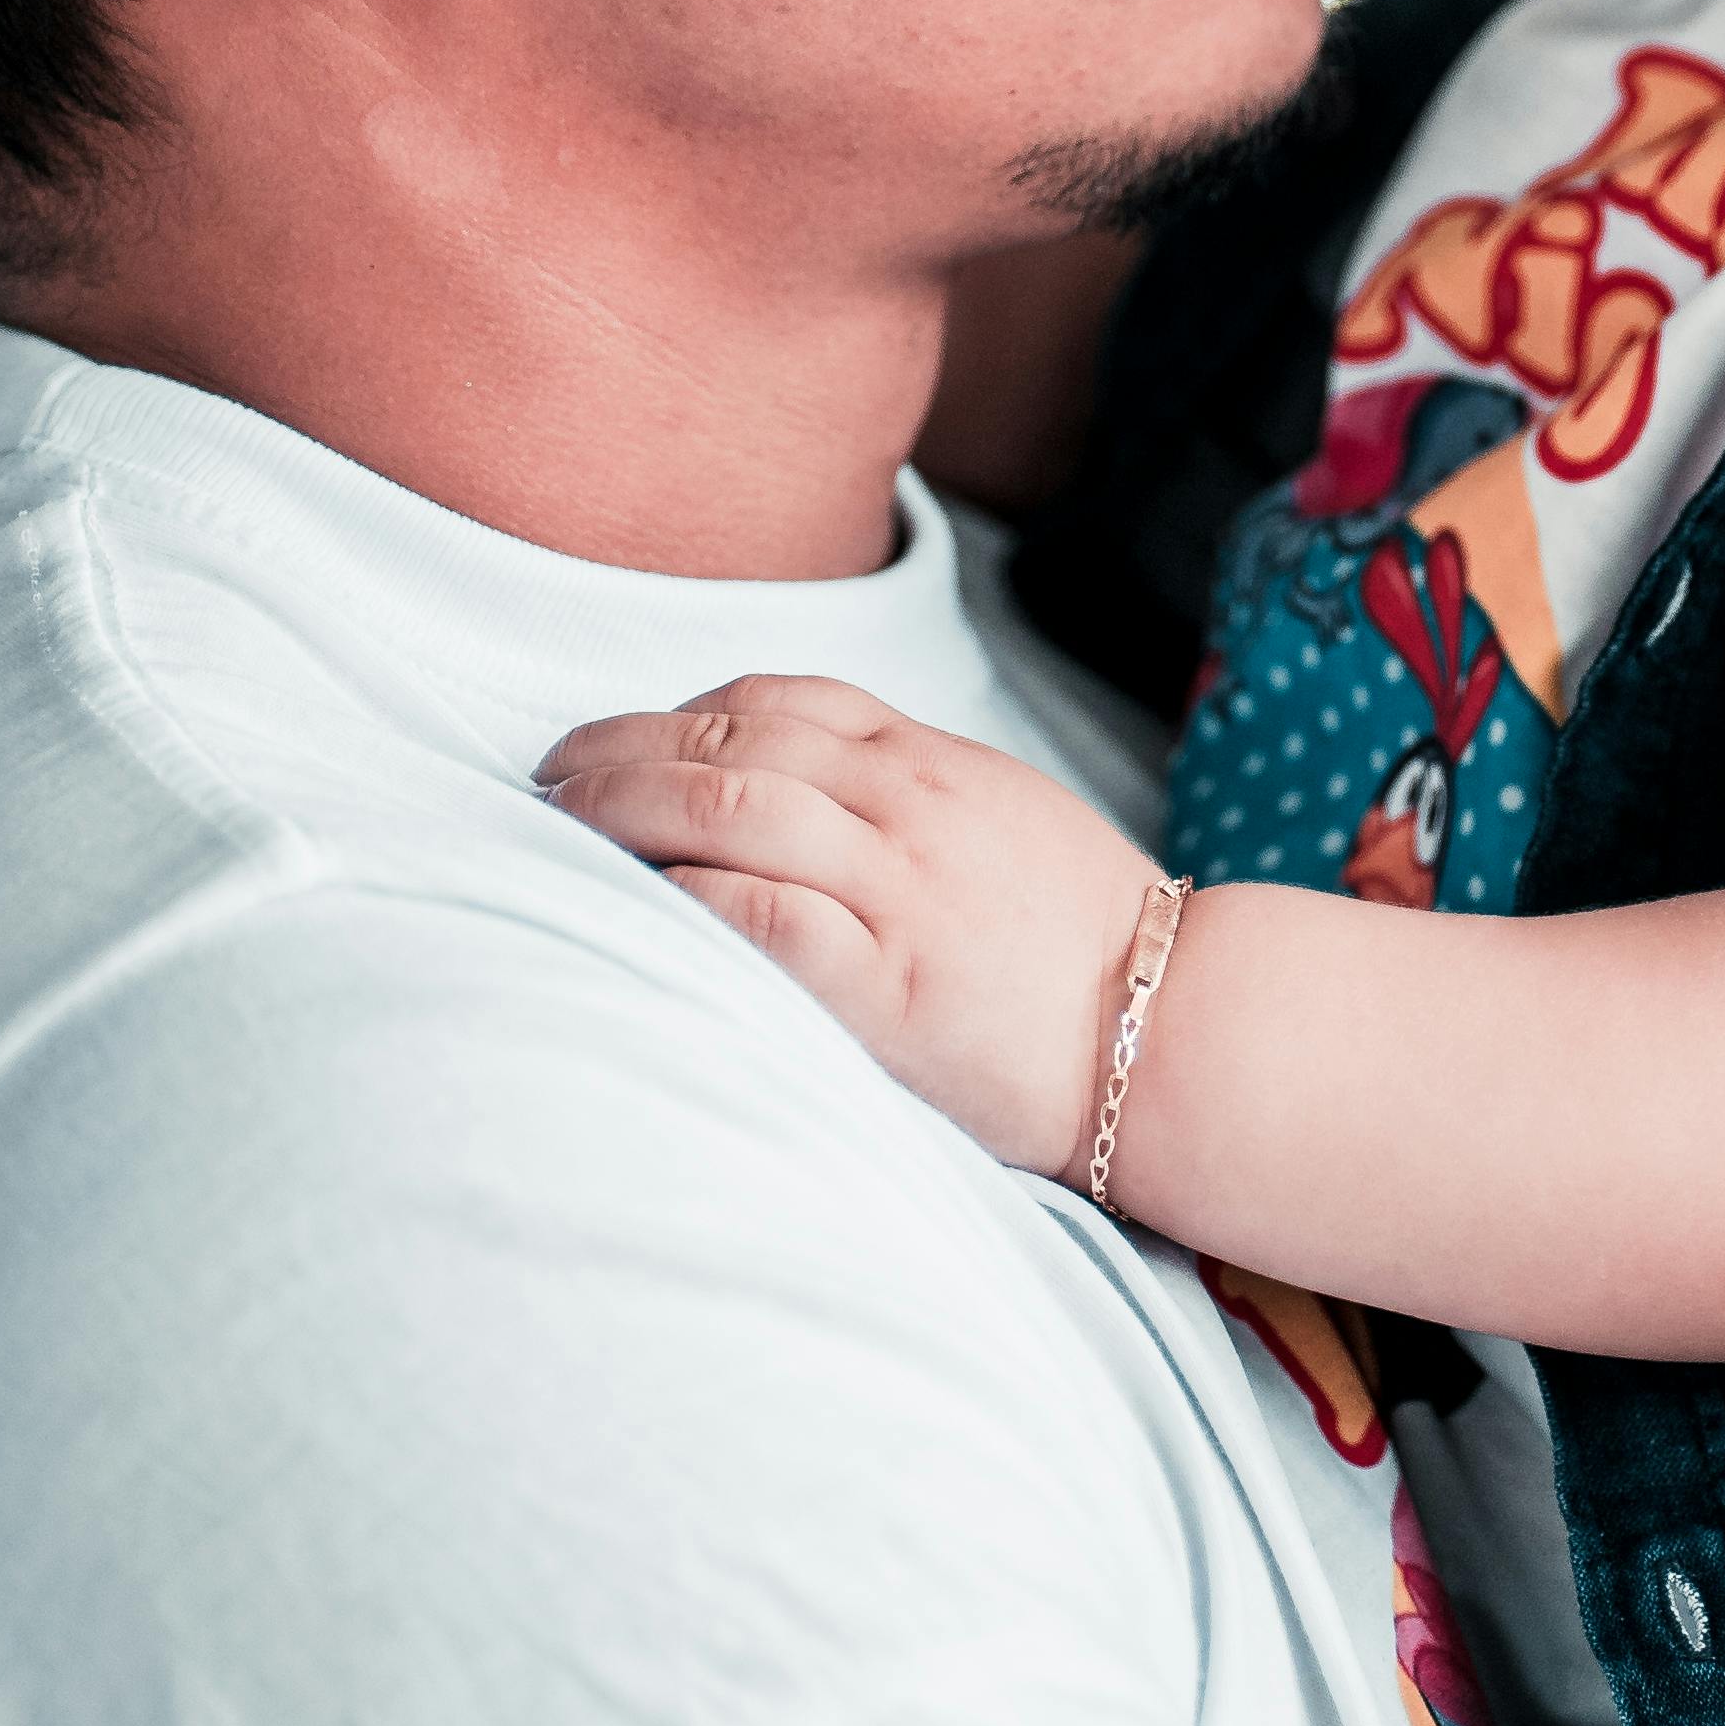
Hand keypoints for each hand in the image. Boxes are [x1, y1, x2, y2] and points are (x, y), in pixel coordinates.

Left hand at [541, 675, 1162, 1186]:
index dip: (686, 706)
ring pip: (732, 802)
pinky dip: (687, 895)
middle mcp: (907, 806)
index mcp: (935, 764)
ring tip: (556, 828)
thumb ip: (915, 798)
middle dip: (622, 748)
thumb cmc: (1089, 944)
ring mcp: (896, 889)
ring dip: (624, 807)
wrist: (1177, 1030)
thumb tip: (810, 797)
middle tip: (548, 777)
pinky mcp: (887, 982)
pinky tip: (632, 904)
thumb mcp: (1007, 825)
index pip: (786, 695)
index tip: (625, 738)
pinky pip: (764, 913)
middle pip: (734, 735)